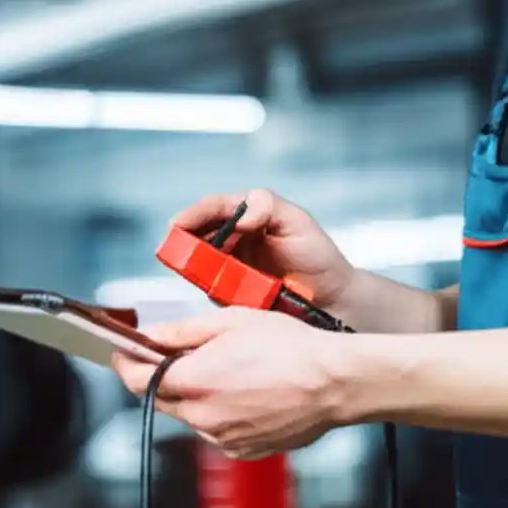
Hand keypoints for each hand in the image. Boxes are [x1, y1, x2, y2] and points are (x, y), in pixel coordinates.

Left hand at [112, 308, 372, 459]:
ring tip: (233, 373)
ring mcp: (224, 437)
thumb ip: (181, 332)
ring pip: (192, 416)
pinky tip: (248, 393)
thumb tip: (149, 336)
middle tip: (183, 356)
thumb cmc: (292, 348)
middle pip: (163, 399)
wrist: (335, 383)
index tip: (123, 355)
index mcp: (195, 383)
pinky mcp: (243, 450)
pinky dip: (222, 413)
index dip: (126, 366)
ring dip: (198, 396)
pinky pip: (218, 430)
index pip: (138, 382)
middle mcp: (204, 417)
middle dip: (164, 377)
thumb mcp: (230, 323)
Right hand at [173, 188, 355, 310]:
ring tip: (198, 269)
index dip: (193, 213)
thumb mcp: (296, 221)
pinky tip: (214, 288)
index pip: (214, 208)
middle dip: (184, 239)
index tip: (176, 223)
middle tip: (177, 248)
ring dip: (193, 264)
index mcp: (248, 215)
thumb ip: (267, 207)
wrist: (331, 300)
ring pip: (198, 261)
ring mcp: (229, 267)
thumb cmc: (317, 256)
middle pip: (198, 233)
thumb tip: (239, 217)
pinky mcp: (229, 294)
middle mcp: (233, 239)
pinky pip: (209, 288)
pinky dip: (206, 287)